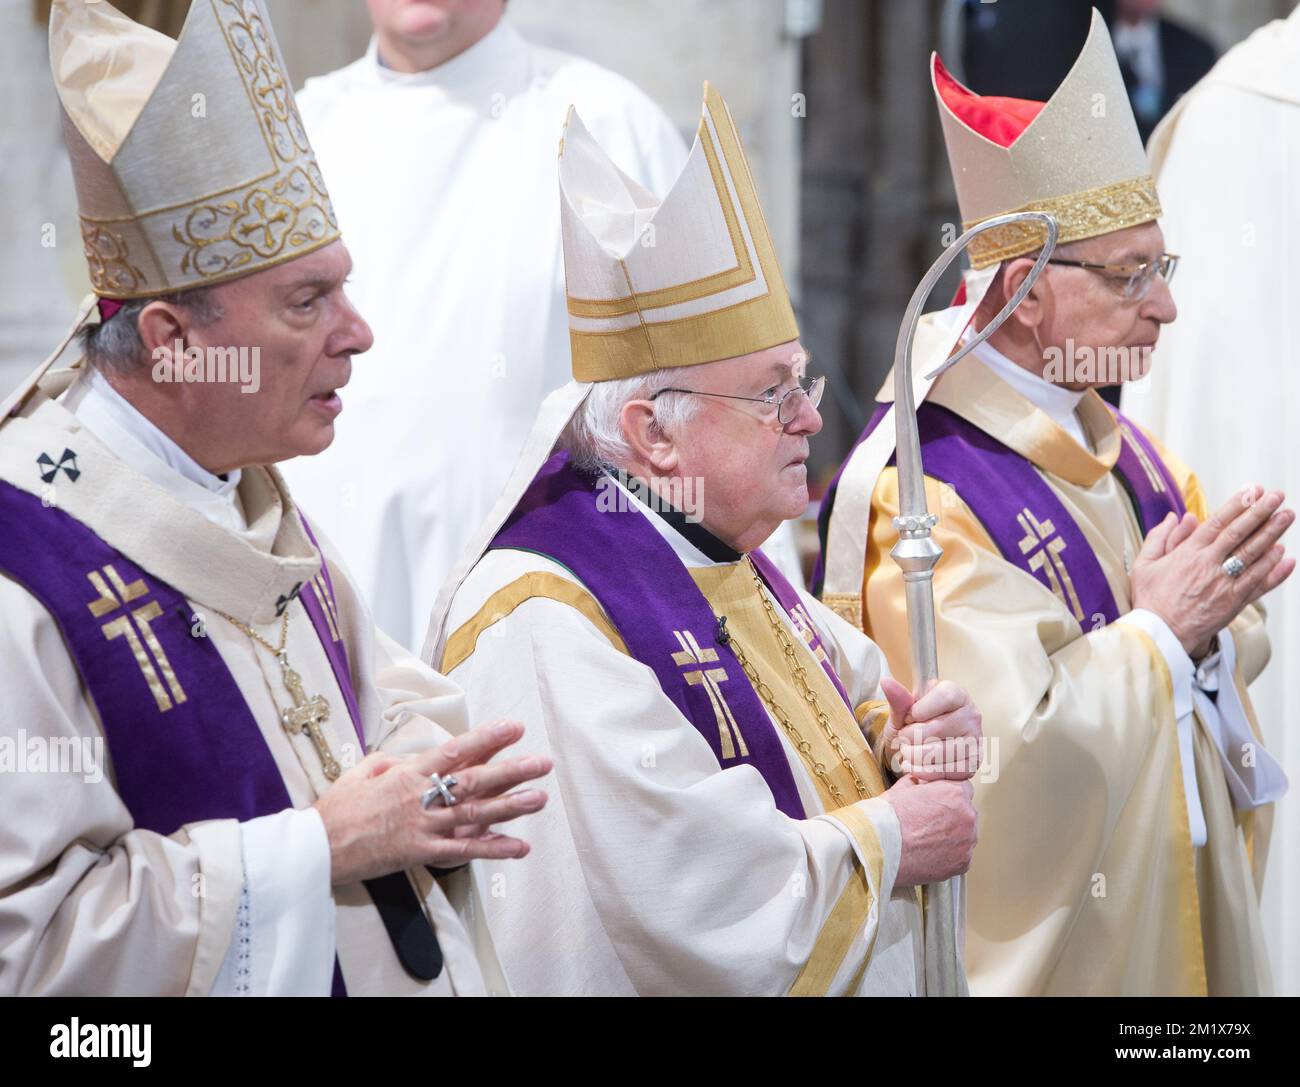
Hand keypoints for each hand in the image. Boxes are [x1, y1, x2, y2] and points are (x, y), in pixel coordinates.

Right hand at [314, 719, 551, 885]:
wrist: (317, 848)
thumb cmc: (338, 809)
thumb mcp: (363, 771)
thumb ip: (394, 762)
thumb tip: (414, 757)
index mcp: (407, 773)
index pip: (455, 750)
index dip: (487, 738)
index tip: (513, 728)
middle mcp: (420, 797)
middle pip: (474, 780)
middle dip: (511, 770)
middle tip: (542, 763)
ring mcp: (423, 826)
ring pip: (474, 813)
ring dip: (511, 806)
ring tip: (540, 798)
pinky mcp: (421, 852)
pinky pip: (463, 850)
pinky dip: (492, 849)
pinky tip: (518, 847)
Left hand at [880, 677, 981, 780]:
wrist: (918, 752)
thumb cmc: (913, 727)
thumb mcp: (902, 713)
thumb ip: (899, 700)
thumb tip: (887, 682)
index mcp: (958, 695)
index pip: (945, 696)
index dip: (920, 709)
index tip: (909, 717)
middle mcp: (972, 716)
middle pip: (938, 727)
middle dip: (910, 736)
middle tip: (904, 738)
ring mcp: (975, 741)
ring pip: (939, 752)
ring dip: (914, 755)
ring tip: (907, 752)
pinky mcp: (972, 764)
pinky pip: (944, 771)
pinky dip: (922, 771)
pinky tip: (915, 765)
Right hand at [884, 775, 977, 886]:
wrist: (880, 848)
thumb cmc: (888, 818)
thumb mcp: (902, 787)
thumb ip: (920, 782)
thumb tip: (922, 782)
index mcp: (955, 793)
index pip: (963, 788)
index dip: (948, 795)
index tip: (939, 802)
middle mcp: (967, 816)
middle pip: (966, 813)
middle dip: (952, 816)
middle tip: (929, 823)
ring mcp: (967, 842)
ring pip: (965, 836)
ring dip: (952, 836)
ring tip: (927, 841)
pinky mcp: (962, 864)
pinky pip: (961, 857)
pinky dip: (949, 856)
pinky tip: (930, 854)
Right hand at [1130, 486, 1294, 657]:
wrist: (1161, 634)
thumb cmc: (1151, 600)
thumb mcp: (1144, 565)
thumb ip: (1160, 538)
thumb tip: (1175, 517)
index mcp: (1187, 554)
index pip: (1217, 523)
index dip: (1237, 505)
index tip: (1251, 491)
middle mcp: (1209, 565)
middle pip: (1240, 533)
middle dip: (1261, 512)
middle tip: (1277, 496)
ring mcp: (1224, 584)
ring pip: (1254, 554)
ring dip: (1273, 533)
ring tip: (1287, 516)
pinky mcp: (1234, 602)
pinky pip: (1259, 581)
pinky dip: (1274, 569)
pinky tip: (1286, 555)